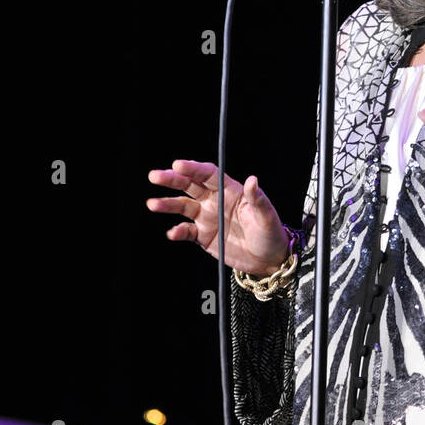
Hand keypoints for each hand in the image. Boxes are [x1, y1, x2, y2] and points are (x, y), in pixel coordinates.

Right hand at [145, 159, 290, 276]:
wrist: (268, 260)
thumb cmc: (271, 233)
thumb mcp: (267, 216)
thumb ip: (257, 199)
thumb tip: (252, 180)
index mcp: (230, 190)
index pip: (208, 174)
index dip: (193, 168)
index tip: (178, 165)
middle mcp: (215, 201)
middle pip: (189, 186)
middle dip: (172, 179)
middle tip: (155, 176)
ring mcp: (207, 218)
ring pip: (182, 207)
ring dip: (167, 204)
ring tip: (153, 204)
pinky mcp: (203, 236)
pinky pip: (186, 232)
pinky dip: (178, 232)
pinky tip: (173, 233)